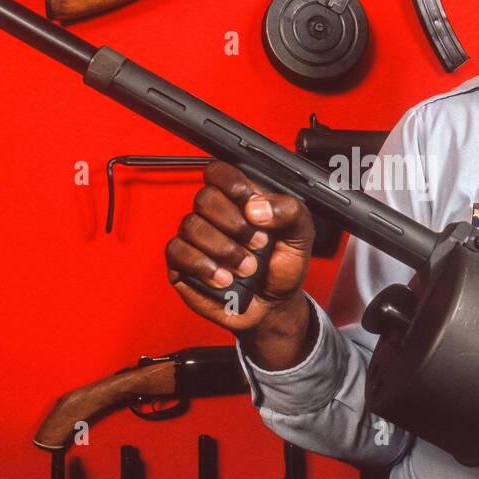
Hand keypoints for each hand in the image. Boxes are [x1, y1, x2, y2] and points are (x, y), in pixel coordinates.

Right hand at [166, 161, 315, 337]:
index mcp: (240, 199)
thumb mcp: (301, 234)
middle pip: (205, 198)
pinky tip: (223, 278)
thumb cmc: (283, 266)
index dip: (231, 184)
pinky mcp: (182, 262)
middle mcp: (214, 214)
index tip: (250, 203)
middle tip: (258, 245)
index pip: (219, 172)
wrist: (274, 306)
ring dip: (223, 249)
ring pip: (192, 226)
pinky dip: (202, 265)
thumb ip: (289, 210)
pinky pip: (177, 251)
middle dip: (234, 225)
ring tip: (247, 268)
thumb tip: (255, 207)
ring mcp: (196, 238)